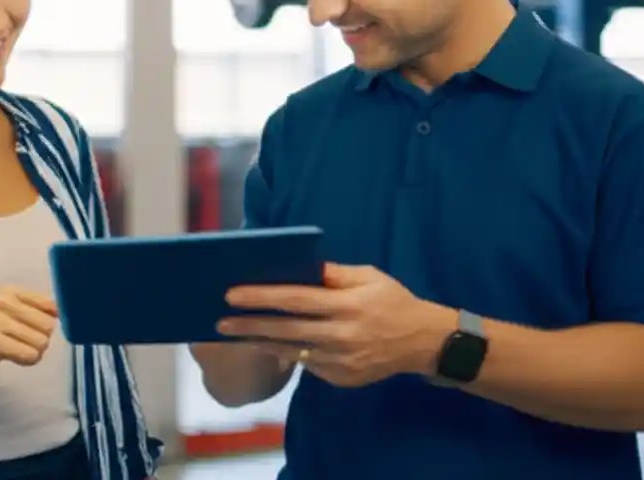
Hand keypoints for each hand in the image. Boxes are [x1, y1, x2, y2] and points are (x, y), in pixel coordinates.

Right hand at [0, 285, 59, 383]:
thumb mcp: (14, 315)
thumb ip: (38, 310)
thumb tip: (63, 311)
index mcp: (9, 291)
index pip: (50, 305)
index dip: (48, 321)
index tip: (33, 328)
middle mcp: (0, 301)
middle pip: (48, 325)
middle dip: (40, 339)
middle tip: (21, 342)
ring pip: (40, 341)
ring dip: (33, 352)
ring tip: (15, 350)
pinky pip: (29, 354)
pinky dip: (26, 360)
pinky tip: (11, 357)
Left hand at [217, 264, 451, 387]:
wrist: (424, 343)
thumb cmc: (393, 302)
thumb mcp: (369, 277)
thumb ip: (335, 274)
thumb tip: (301, 266)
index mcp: (347, 305)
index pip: (295, 299)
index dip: (261, 297)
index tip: (232, 294)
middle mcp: (342, 335)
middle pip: (285, 330)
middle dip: (248, 325)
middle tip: (219, 321)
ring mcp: (341, 361)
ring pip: (291, 351)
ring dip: (261, 342)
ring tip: (235, 334)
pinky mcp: (341, 378)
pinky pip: (307, 365)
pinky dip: (287, 354)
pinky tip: (268, 345)